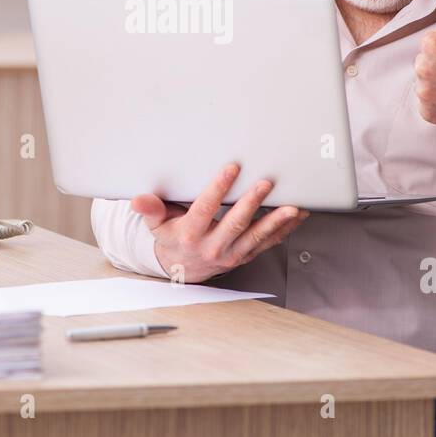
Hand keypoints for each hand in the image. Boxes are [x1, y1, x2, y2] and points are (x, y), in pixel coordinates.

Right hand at [133, 163, 308, 283]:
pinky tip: (297, 216)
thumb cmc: (172, 238)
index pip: (206, 209)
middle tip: (266, 183)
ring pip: (256, 236)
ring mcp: (232, 253)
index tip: (231, 168)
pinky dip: (285, 230)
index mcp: (191, 234)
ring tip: (293, 207)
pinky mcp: (246, 256)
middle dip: (252, 202)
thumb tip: (138, 200)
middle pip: (235, 222)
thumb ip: (150, 209)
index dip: (218, 188)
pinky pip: (267, 243)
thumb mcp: (156, 225)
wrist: (183, 268)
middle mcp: (213, 246)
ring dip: (277, 221)